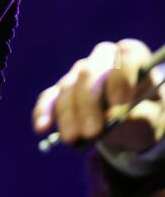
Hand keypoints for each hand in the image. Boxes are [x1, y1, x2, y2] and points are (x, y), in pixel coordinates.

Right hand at [33, 39, 164, 154]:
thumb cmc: (146, 116)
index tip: (119, 103)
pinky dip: (44, 112)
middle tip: (92, 131)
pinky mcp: (60, 89)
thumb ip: (141, 116)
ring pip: (67, 88)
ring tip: (72, 139)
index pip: (127, 57)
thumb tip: (115, 117)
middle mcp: (103, 60)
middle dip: (87, 103)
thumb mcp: (153, 119)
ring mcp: (79, 73)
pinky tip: (42, 127)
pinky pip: (48, 97)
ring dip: (67, 115)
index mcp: (133, 59)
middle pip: (89, 72)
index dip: (121, 78)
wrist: (131, 125)